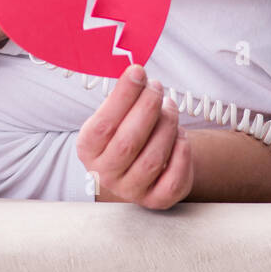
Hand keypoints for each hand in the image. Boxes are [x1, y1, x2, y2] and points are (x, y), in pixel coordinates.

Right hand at [76, 63, 193, 208]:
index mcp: (88, 150)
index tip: (137, 71)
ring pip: (152, 159)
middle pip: (128, 143)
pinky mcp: (157, 200)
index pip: (103, 124)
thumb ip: (124, 97)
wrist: (147, 163)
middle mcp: (105, 174)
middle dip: (147, 109)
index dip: (122, 97)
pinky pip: (173, 179)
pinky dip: (181, 153)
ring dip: (166, 127)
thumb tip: (137, 73)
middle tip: (157, 88)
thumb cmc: (129, 130)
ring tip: (170, 107)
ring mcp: (131, 191)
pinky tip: (180, 136)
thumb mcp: (118, 114)